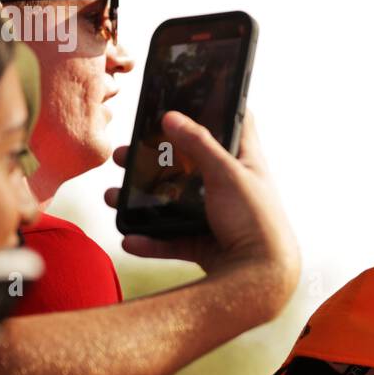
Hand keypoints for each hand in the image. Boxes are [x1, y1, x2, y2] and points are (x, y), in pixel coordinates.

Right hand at [105, 110, 299, 306]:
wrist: (259, 279)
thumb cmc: (255, 219)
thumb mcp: (227, 173)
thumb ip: (199, 144)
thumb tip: (171, 116)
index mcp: (245, 163)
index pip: (236, 124)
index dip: (218, 106)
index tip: (188, 95)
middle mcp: (231, 187)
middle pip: (187, 166)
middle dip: (153, 161)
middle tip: (125, 155)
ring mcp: (217, 217)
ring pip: (173, 205)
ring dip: (141, 202)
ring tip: (114, 196)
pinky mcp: (205, 246)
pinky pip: (171, 241)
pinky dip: (150, 241)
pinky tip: (130, 238)